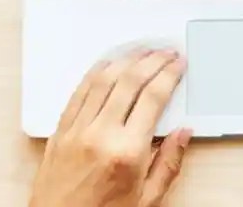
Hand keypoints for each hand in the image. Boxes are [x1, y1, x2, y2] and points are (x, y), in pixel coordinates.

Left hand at [30, 50, 190, 206]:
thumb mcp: (147, 200)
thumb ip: (169, 164)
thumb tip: (183, 134)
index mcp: (127, 152)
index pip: (153, 97)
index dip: (170, 74)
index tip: (178, 64)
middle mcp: (100, 136)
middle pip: (129, 81)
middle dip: (151, 60)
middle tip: (165, 51)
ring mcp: (76, 132)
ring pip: (102, 80)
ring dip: (125, 59)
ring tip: (141, 50)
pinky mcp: (59, 133)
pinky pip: (78, 93)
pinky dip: (94, 73)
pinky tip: (107, 65)